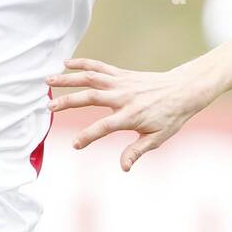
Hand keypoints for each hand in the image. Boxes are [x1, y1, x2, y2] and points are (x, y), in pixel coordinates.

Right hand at [45, 57, 218, 170]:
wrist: (184, 90)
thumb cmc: (171, 116)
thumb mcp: (158, 137)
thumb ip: (137, 150)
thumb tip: (123, 167)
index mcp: (131, 115)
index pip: (104, 127)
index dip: (89, 136)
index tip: (75, 145)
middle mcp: (123, 97)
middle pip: (91, 97)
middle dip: (69, 102)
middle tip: (48, 108)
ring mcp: (122, 83)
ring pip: (91, 78)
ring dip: (68, 79)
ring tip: (47, 80)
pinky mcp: (122, 74)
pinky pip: (100, 67)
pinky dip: (83, 63)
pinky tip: (66, 63)